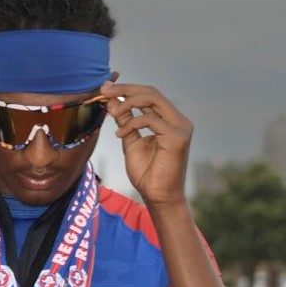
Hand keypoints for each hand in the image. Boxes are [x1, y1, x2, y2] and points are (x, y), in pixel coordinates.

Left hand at [101, 83, 192, 206]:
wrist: (158, 197)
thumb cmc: (147, 173)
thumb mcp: (130, 141)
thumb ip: (125, 120)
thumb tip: (112, 100)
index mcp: (169, 119)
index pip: (149, 94)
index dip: (127, 89)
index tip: (105, 89)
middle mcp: (179, 120)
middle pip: (152, 91)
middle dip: (125, 89)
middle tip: (104, 91)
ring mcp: (181, 127)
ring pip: (153, 99)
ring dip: (127, 102)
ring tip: (111, 112)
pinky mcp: (178, 137)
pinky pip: (151, 119)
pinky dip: (132, 123)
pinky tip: (120, 134)